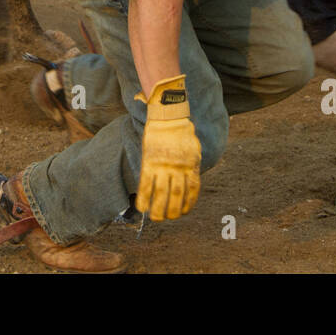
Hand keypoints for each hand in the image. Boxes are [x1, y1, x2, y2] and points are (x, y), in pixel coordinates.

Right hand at [135, 75, 200, 220]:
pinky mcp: (149, 161)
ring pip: (161, 193)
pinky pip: (145, 184)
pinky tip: (141, 207)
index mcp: (191, 165)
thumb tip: (190, 181)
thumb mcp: (193, 149)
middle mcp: (178, 168)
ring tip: (155, 218)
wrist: (168, 115)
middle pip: (176, 196)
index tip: (182, 212)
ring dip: (158, 209)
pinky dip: (143, 197)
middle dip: (172, 211)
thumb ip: (191, 166)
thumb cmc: (181, 132)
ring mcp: (163, 165)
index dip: (187, 205)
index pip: (192, 191)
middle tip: (167, 218)